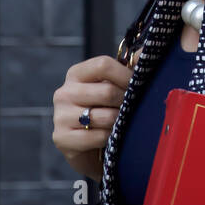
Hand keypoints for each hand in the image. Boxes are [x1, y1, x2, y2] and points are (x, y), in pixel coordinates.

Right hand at [52, 55, 134, 181]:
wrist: (90, 150)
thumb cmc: (104, 112)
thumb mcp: (114, 87)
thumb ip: (128, 69)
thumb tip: (144, 54)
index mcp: (76, 74)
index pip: (103, 64)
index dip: (126, 75)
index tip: (138, 85)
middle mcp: (64, 92)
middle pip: (107, 91)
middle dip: (127, 102)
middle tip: (133, 109)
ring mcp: (60, 116)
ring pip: (105, 116)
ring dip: (120, 122)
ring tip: (123, 124)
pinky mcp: (61, 138)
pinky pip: (98, 136)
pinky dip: (110, 138)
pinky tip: (111, 138)